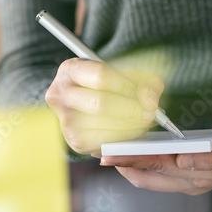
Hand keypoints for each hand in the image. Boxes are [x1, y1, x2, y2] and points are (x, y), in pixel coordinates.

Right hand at [45, 58, 164, 155]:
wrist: (90, 106)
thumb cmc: (111, 87)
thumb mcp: (128, 76)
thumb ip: (146, 83)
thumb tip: (150, 103)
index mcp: (70, 70)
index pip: (101, 76)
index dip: (126, 87)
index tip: (145, 96)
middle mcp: (60, 94)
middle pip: (100, 103)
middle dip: (131, 110)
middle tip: (151, 114)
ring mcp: (64, 119)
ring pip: (103, 125)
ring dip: (132, 126)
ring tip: (145, 121)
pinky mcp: (73, 141)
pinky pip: (104, 141)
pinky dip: (124, 137)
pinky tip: (133, 130)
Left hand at [101, 113, 211, 195]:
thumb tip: (184, 162)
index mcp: (200, 172)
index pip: (156, 166)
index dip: (129, 160)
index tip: (107, 156)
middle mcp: (193, 180)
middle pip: (148, 177)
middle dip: (123, 166)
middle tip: (98, 154)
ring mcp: (194, 179)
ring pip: (153, 178)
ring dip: (131, 168)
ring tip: (111, 156)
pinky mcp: (196, 173)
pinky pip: (162, 174)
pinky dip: (144, 166)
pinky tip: (136, 157)